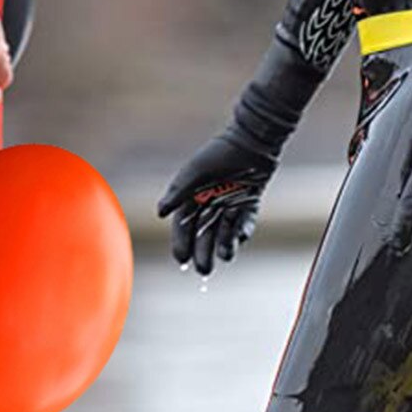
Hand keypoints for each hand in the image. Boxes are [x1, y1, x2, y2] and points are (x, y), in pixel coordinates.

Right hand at [157, 134, 276, 275]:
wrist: (251, 141)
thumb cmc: (219, 153)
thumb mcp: (195, 171)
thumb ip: (179, 191)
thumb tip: (160, 213)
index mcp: (192, 199)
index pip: (183, 227)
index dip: (182, 243)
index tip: (181, 260)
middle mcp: (209, 206)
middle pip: (204, 236)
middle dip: (203, 253)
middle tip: (204, 270)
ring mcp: (229, 207)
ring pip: (224, 233)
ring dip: (224, 246)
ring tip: (224, 256)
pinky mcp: (248, 206)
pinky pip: (244, 224)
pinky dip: (242, 231)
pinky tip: (240, 237)